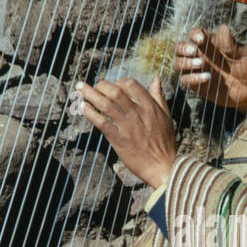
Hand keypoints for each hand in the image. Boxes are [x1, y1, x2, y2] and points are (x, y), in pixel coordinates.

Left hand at [71, 75, 176, 189]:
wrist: (162, 167)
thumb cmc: (165, 143)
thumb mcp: (166, 116)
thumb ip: (158, 97)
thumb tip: (155, 79)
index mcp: (150, 107)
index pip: (131, 85)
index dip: (118, 81)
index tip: (113, 85)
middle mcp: (137, 114)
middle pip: (115, 91)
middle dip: (101, 85)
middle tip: (93, 85)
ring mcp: (127, 126)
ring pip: (105, 105)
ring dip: (90, 94)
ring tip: (80, 88)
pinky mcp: (118, 139)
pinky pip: (101, 122)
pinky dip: (90, 113)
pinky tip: (83, 107)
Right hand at [173, 25, 246, 113]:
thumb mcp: (243, 54)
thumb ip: (232, 44)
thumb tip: (224, 28)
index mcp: (210, 44)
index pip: (194, 34)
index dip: (194, 34)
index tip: (201, 39)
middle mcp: (200, 56)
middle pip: (178, 48)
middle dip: (182, 48)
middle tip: (194, 51)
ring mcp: (197, 71)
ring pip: (178, 64)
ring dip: (185, 63)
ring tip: (201, 65)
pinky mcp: (197, 86)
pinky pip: (185, 81)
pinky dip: (192, 79)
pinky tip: (207, 78)